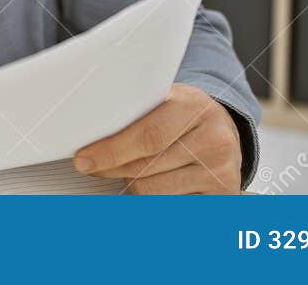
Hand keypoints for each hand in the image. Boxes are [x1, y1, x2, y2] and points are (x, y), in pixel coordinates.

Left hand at [74, 83, 242, 193]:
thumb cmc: (183, 115)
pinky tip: (149, 186)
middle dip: (112, 169)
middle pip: (145, 168)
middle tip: (93, 167)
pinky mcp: (222, 198)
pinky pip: (170, 208)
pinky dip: (152, 200)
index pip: (147, 137)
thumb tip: (89, 132)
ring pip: (153, 192)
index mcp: (194, 107)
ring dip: (130, 186)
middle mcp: (214, 141)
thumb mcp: (164, 100)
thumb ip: (134, 112)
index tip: (84, 159)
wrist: (223, 131)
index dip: (110, 151)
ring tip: (125, 172)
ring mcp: (220, 173)